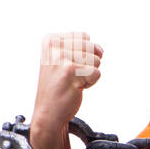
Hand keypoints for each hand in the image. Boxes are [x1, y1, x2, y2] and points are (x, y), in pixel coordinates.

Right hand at [32, 32, 102, 148]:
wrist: (49, 111)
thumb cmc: (58, 86)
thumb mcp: (62, 59)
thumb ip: (80, 47)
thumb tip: (101, 50)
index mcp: (50, 40)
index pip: (84, 36)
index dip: (84, 53)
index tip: (68, 65)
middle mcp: (54, 47)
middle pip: (92, 47)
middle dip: (89, 63)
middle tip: (72, 74)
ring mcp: (62, 59)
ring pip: (96, 60)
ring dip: (89, 73)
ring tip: (73, 81)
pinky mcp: (71, 72)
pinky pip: (97, 73)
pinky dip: (90, 83)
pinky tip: (75, 87)